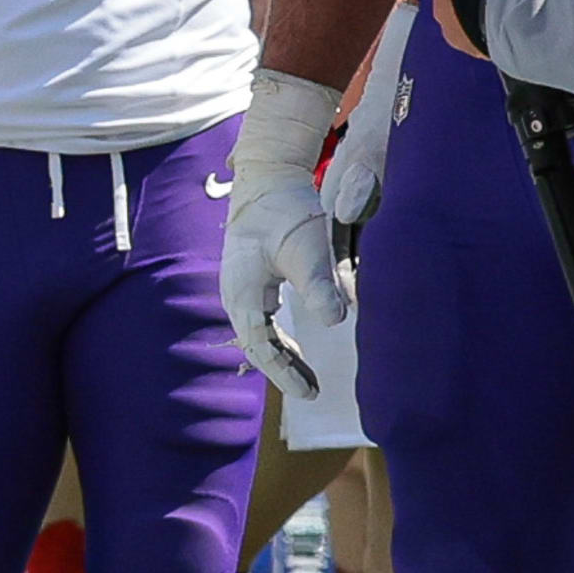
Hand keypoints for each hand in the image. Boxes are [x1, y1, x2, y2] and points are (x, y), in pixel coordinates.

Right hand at [221, 157, 347, 394]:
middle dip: (283, 370)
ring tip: (307, 378)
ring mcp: (240, 289)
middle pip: (256, 346)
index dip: (284, 372)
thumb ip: (321, 285)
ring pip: (258, 335)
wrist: (268, 179)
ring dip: (282, 357)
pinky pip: (262, 322)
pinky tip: (297, 347)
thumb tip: (338, 320)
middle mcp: (236, 295)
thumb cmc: (287, 212)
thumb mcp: (309, 249)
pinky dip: (280, 339)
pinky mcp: (250, 282)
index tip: (310, 393)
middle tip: (313, 391)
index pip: (261, 346)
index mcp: (243, 292)